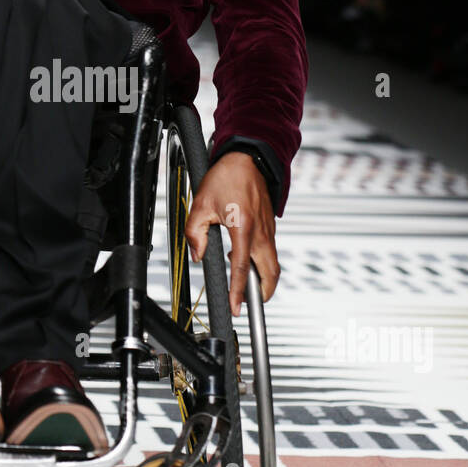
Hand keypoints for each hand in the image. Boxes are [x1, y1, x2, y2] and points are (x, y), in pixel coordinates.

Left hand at [184, 151, 279, 311]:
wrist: (248, 158)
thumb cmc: (225, 177)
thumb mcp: (200, 203)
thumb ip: (195, 232)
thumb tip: (198, 255)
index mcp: (244, 228)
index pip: (242, 268)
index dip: (239, 292)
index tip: (236, 308)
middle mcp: (261, 232)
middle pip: (270, 273)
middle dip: (263, 293)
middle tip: (249, 304)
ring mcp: (269, 229)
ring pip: (272, 263)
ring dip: (262, 277)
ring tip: (243, 282)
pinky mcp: (270, 226)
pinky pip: (269, 251)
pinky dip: (261, 262)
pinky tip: (242, 257)